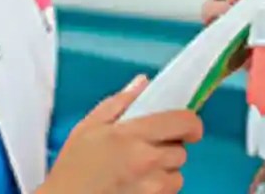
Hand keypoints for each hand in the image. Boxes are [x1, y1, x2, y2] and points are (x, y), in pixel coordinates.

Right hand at [41, 75, 203, 193]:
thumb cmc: (73, 168)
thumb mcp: (89, 126)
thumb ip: (120, 102)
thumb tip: (143, 83)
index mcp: (132, 135)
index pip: (182, 122)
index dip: (191, 122)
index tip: (188, 126)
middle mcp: (147, 160)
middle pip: (182, 150)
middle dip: (170, 148)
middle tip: (148, 149)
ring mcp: (151, 187)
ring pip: (178, 175)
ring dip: (166, 171)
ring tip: (141, 170)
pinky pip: (169, 193)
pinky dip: (159, 189)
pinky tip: (138, 185)